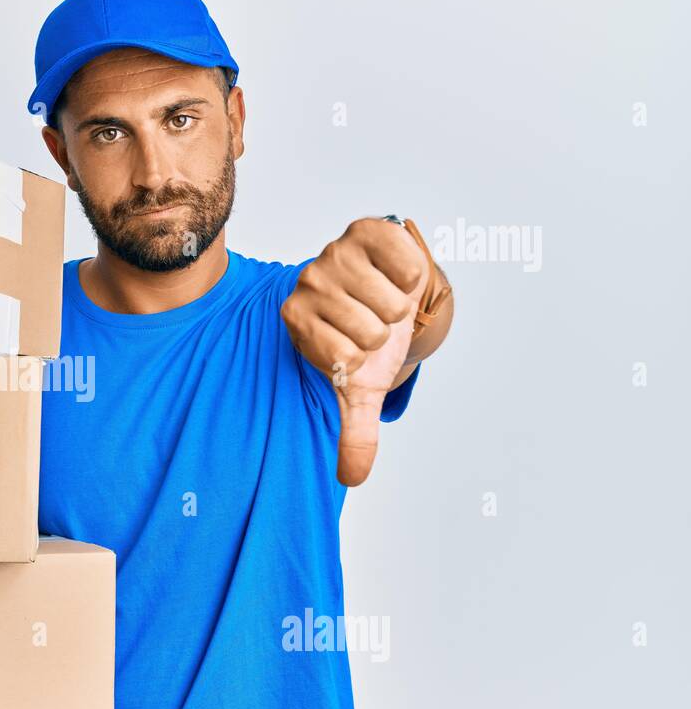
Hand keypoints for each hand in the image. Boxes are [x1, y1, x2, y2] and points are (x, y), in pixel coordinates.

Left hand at [280, 218, 426, 486]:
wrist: (386, 290)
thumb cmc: (366, 337)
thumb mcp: (360, 386)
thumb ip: (354, 430)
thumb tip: (352, 478)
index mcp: (296, 320)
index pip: (343, 359)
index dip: (363, 360)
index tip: (355, 349)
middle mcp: (307, 283)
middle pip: (370, 332)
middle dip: (383, 334)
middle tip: (373, 322)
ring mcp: (334, 253)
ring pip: (390, 303)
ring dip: (398, 307)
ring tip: (382, 300)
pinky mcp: (366, 230)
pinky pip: (406, 264)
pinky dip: (412, 275)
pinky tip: (396, 275)